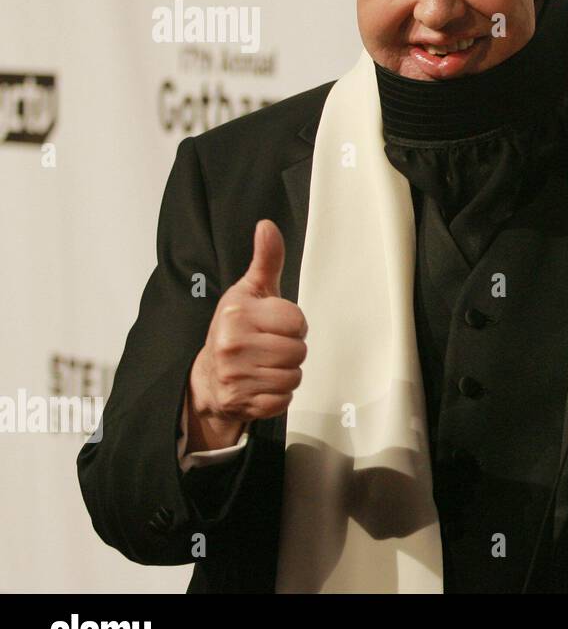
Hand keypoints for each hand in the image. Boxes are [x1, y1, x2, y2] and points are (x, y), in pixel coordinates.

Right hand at [186, 219, 307, 450]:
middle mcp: (232, 344)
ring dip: (286, 372)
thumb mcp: (250, 291)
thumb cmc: (236, 330)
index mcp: (237, 313)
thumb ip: (266, 260)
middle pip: (299, 351)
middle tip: (268, 347)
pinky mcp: (242, 402)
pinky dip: (278, 394)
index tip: (273, 325)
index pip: (298, 322)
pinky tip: (261, 384)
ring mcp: (235, 376)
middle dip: (291, 350)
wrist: (208, 377)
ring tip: (264, 365)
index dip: (292, 325)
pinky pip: (284, 399)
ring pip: (294, 376)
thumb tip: (267, 226)